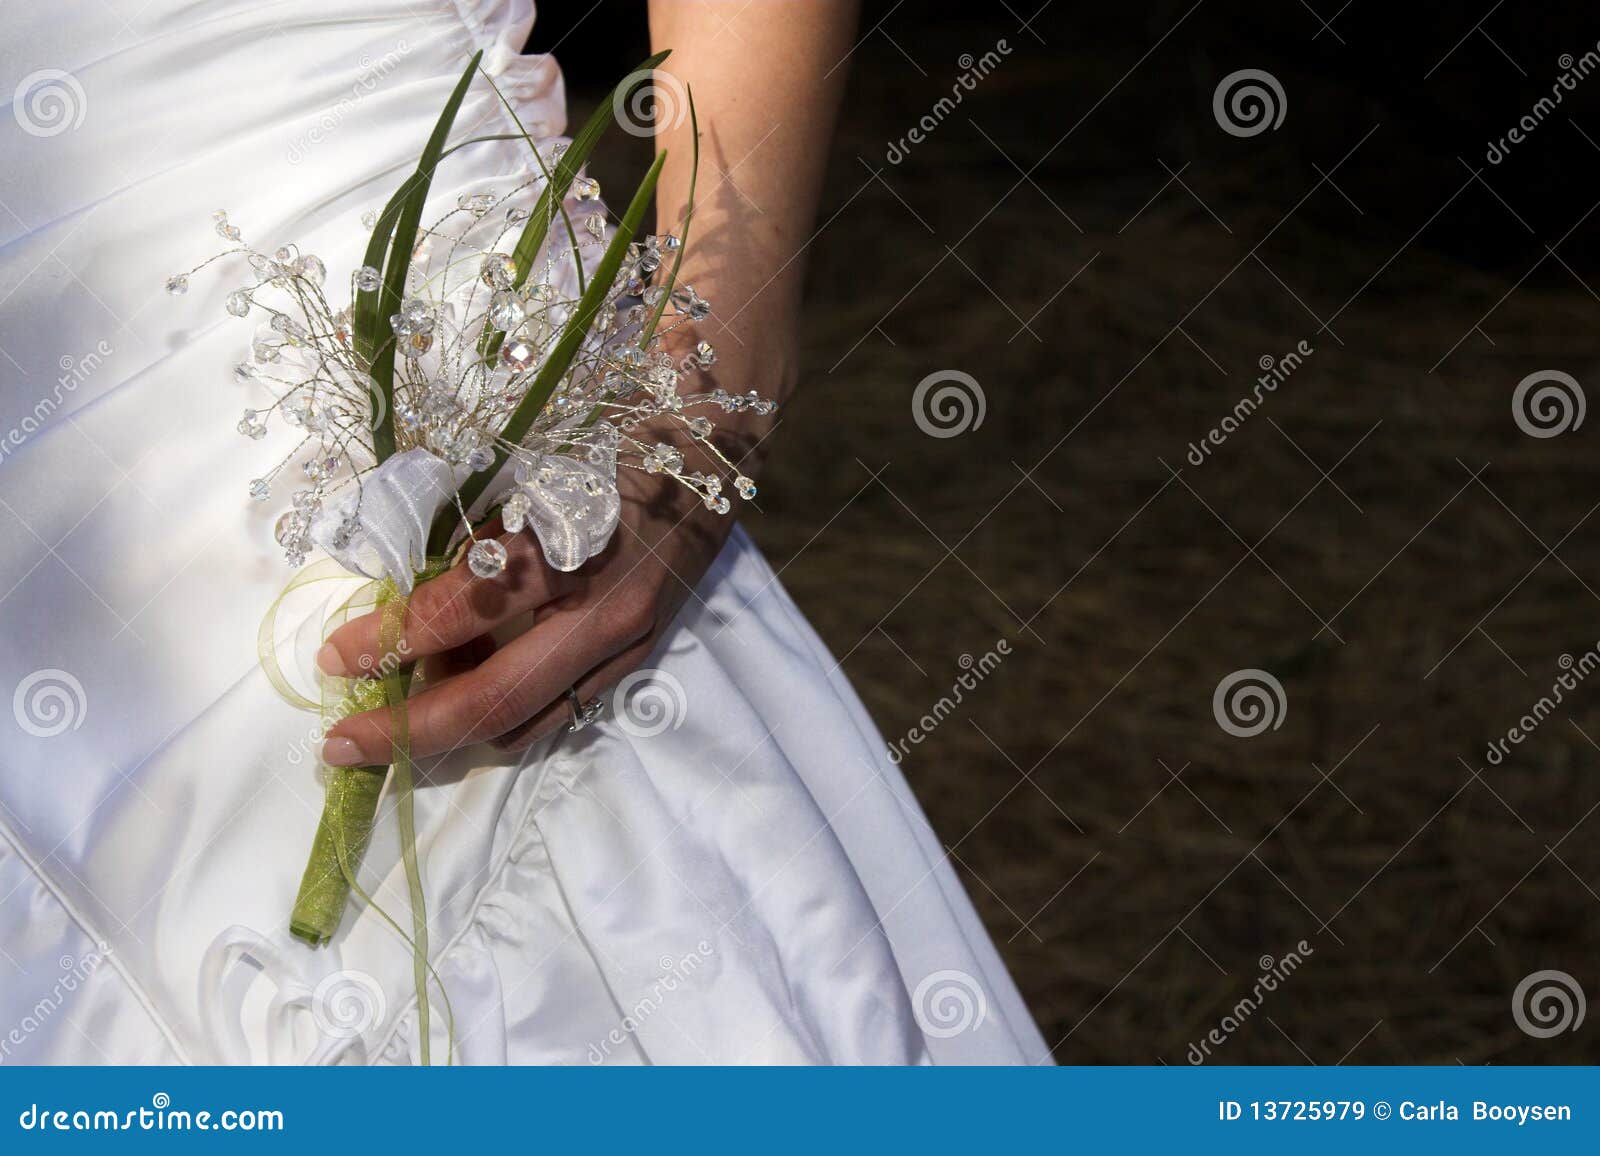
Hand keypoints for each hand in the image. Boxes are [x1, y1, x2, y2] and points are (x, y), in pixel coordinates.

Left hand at [317, 462, 738, 765]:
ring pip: (526, 719)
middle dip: (408, 729)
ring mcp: (630, 644)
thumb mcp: (534, 464)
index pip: (467, 609)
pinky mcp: (638, 657)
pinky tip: (466, 678)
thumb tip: (398, 597)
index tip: (334, 656)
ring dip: (453, 724)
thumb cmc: (616, 431)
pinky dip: (502, 708)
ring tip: (402, 701)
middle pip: (495, 698)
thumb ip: (472, 533)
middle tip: (343, 744)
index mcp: (580, 546)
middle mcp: (611, 611)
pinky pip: (557, 708)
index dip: (392, 638)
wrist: (718, 443)